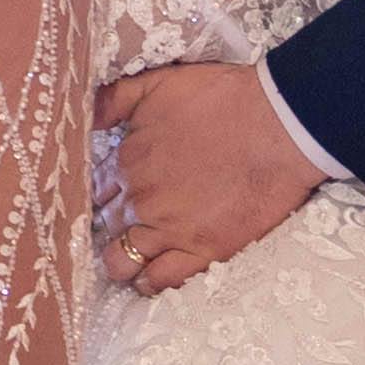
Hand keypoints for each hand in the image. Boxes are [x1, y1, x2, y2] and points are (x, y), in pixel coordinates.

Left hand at [95, 60, 322, 295]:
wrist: (279, 125)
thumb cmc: (224, 100)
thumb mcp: (158, 83)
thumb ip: (114, 99)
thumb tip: (85, 116)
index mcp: (127, 161)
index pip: (96, 188)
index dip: (103, 192)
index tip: (113, 194)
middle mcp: (139, 201)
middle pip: (106, 224)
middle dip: (112, 224)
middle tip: (127, 222)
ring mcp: (168, 230)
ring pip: (120, 261)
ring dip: (120, 258)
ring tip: (133, 254)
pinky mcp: (202, 251)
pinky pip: (159, 281)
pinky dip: (148, 281)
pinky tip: (150, 275)